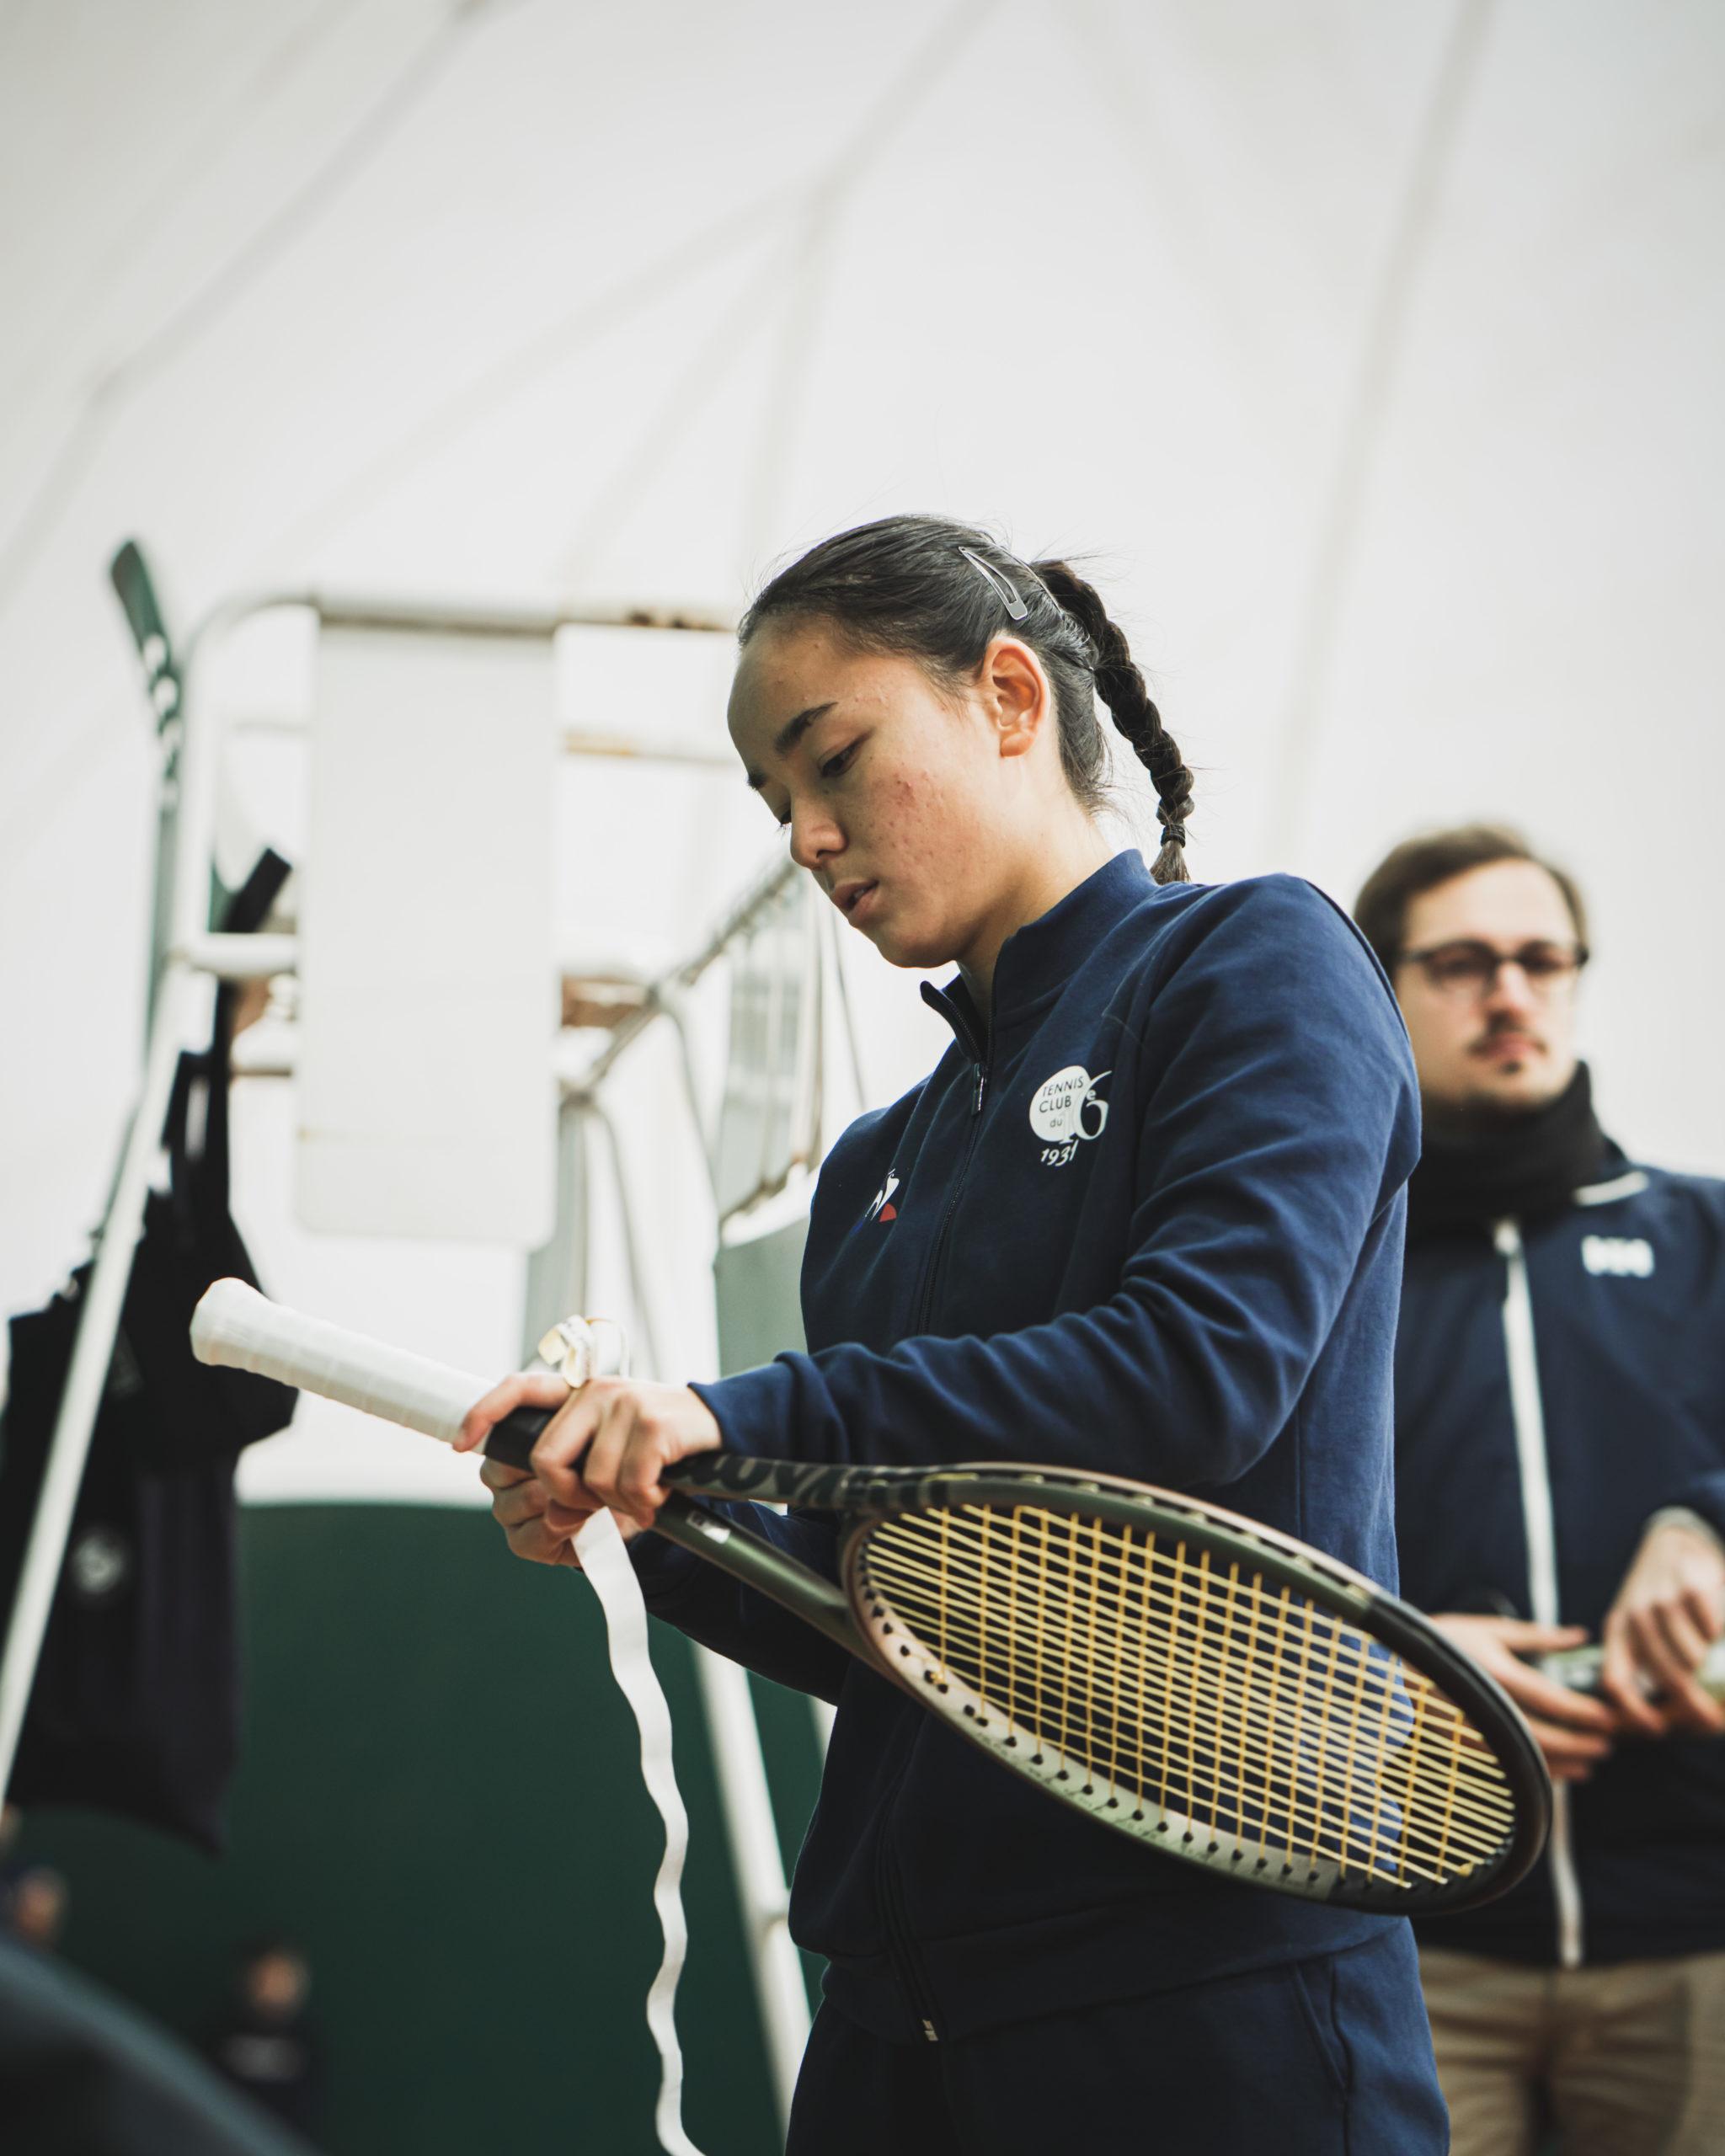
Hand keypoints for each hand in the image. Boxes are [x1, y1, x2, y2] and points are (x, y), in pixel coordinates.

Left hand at [455, 1370, 722, 1537]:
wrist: (726, 1433)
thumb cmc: (662, 1452)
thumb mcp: (612, 1452)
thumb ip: (573, 1472)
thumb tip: (552, 1514)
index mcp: (579, 1395)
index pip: (518, 1389)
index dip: (484, 1414)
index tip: (461, 1444)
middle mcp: (595, 1393)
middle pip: (544, 1460)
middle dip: (567, 1498)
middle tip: (597, 1508)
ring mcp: (624, 1403)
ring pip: (590, 1481)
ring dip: (618, 1503)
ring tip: (641, 1496)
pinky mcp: (652, 1424)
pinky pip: (627, 1485)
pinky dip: (644, 1503)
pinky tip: (658, 1496)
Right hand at [1430, 1615, 1617, 1780]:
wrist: (1392, 1664)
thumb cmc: (1445, 1640)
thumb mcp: (1490, 1629)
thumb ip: (1538, 1637)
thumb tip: (1580, 1636)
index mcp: (1497, 1673)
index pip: (1552, 1700)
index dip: (1585, 1713)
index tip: (1609, 1718)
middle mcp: (1486, 1706)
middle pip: (1545, 1737)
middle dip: (1582, 1744)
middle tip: (1608, 1745)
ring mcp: (1472, 1731)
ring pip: (1527, 1758)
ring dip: (1565, 1764)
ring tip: (1590, 1763)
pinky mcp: (1461, 1747)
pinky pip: (1508, 1767)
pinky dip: (1536, 1771)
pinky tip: (1556, 1770)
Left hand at [1599, 1521, 1724, 1736]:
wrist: (1676, 1545)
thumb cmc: (1661, 1601)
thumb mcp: (1642, 1631)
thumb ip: (1649, 1673)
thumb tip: (1665, 1727)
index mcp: (1617, 1631)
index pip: (1615, 1681)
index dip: (1634, 1713)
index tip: (1657, 1731)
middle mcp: (1634, 1616)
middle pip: (1665, 1677)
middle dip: (1695, 1707)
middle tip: (1715, 1720)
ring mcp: (1662, 1600)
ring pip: (1693, 1659)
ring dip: (1711, 1671)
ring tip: (1717, 1668)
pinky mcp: (1690, 1587)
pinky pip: (1713, 1631)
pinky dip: (1720, 1638)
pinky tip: (1717, 1632)